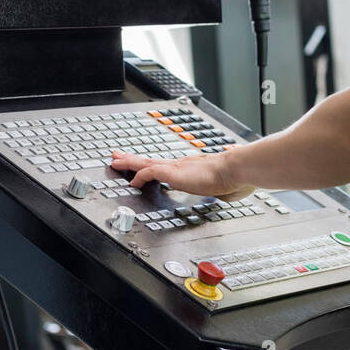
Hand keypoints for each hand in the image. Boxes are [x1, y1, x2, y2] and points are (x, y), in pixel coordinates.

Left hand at [108, 149, 254, 200]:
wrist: (234, 169)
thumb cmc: (232, 177)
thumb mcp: (220, 185)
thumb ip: (219, 188)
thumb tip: (228, 192)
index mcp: (187, 168)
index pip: (162, 164)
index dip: (149, 165)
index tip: (140, 165)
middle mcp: (179, 164)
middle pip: (149, 159)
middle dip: (131, 159)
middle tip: (117, 157)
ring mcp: (175, 168)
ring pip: (145, 162)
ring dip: (129, 163)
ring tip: (115, 163)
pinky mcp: (174, 173)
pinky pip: (151, 171)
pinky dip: (140, 175)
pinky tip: (133, 181)